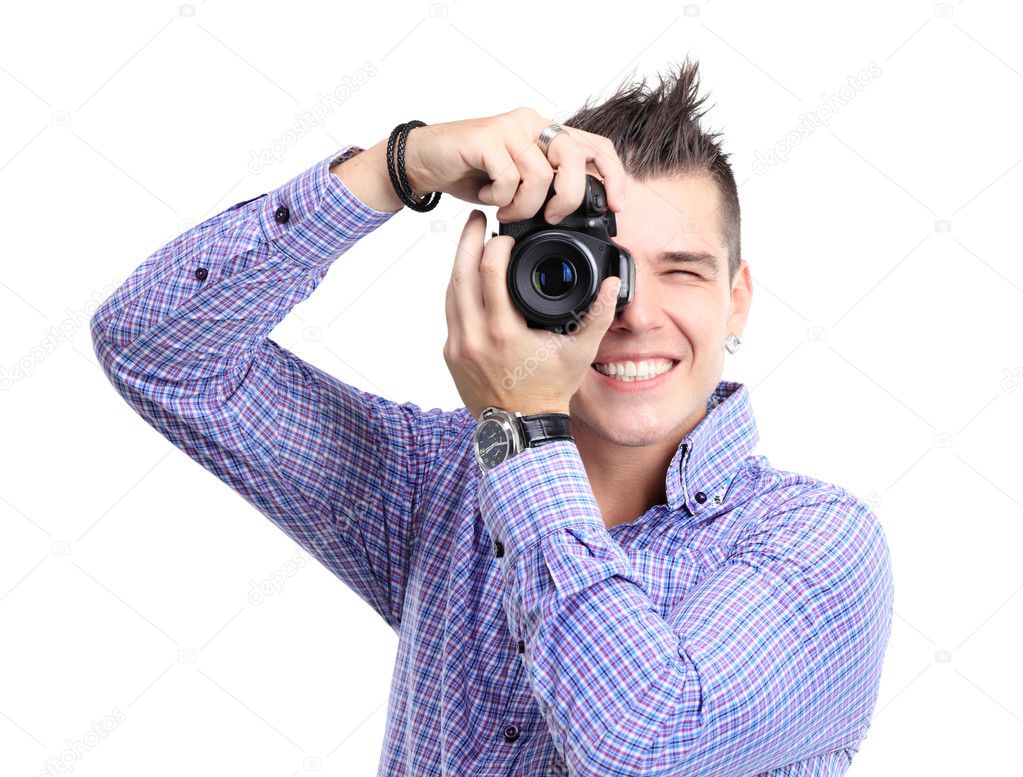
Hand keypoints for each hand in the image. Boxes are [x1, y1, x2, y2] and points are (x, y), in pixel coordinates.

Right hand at [403, 107, 626, 223]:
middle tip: (550, 218)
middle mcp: (533, 123)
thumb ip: (548, 185)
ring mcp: (510, 128)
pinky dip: (500, 200)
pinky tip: (487, 200)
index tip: (615, 207)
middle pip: (574, 158)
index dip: (612, 176)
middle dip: (568, 197)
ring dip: (525, 206)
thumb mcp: (519, 180)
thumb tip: (580, 212)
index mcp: (547, 132)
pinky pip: (509, 178)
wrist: (425, 161)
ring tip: (507, 212)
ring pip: (540, 175)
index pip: (595, 146)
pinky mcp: (486, 138)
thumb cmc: (472, 172)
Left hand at [443, 210, 620, 418]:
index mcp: (504, 333)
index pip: (489, 272)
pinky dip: (458, 291)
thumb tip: (613, 283)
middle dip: (467, 241)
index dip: (495, 245)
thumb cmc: (550, 391)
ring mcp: (459, 346)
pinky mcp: (451, 354)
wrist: (522, 427)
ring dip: (459, 264)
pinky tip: (467, 278)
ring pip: (450, 293)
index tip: (505, 235)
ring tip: (470, 241)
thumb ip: (598, 315)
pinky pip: (450, 313)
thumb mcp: (579, 353)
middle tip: (475, 218)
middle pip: (460, 274)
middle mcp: (475, 338)